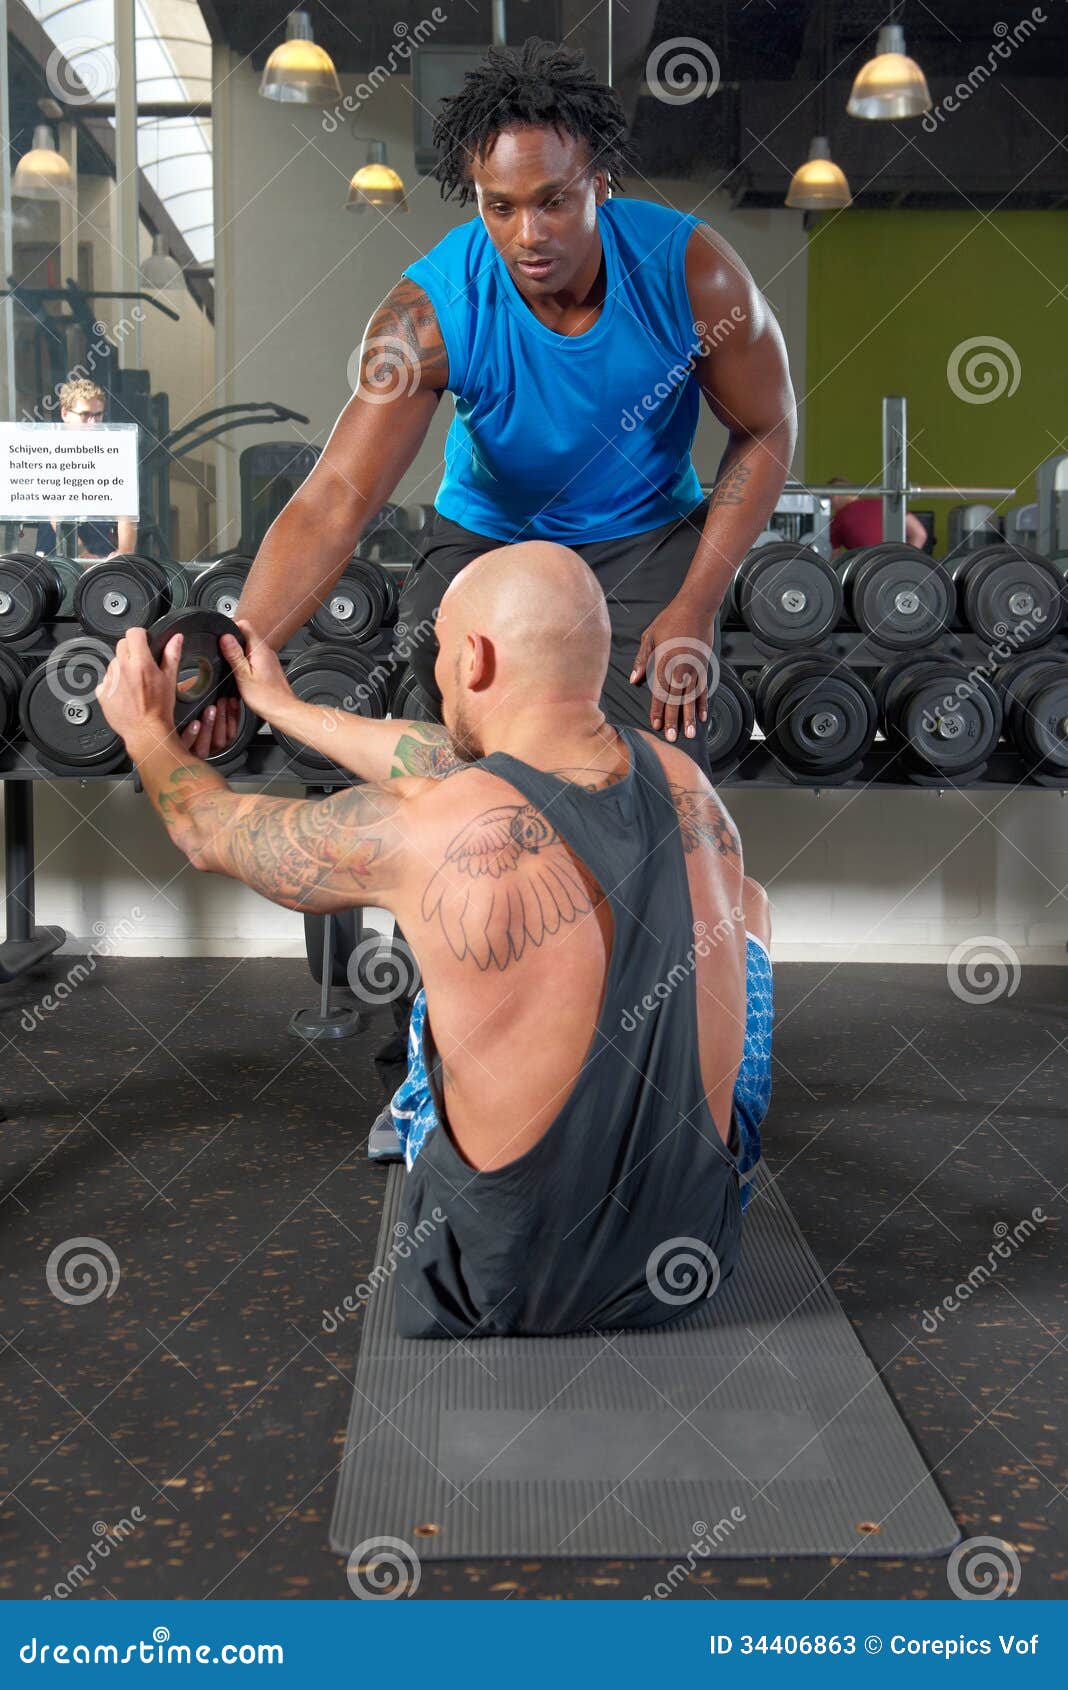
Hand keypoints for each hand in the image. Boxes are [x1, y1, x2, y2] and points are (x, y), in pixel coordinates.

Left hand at [97, 625, 178, 749]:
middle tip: (140, 666)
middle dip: (131, 651)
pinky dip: (113, 684)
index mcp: (141, 663)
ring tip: (133, 684)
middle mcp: (123, 669)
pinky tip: (124, 694)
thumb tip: (176, 639)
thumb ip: (172, 655)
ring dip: (122, 668)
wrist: (145, 731)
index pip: (133, 633)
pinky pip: (105, 680)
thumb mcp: (170, 679)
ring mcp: (110, 680)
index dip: (140, 636)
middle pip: (121, 645)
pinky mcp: (101, 692)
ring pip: (113, 663)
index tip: (143, 643)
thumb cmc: (159, 709)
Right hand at [219, 620, 293, 725]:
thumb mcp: (243, 675)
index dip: (230, 628)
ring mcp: (269, 659)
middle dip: (233, 643)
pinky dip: (246, 663)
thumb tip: (225, 637)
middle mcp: (266, 652)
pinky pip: (255, 658)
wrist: (283, 711)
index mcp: (259, 650)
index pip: (245, 625)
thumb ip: (234, 655)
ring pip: (250, 648)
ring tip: (233, 667)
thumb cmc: (266, 698)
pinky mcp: (269, 668)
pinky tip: (242, 674)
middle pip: (246, 636)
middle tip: (224, 656)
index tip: (221, 638)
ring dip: (239, 654)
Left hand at [629, 594, 717, 741]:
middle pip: (677, 699)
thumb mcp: (649, 637)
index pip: (660, 692)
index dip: (658, 710)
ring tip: (689, 734)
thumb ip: (642, 660)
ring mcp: (695, 668)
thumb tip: (634, 680)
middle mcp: (681, 669)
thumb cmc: (670, 619)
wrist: (696, 607)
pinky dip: (702, 704)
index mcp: (665, 662)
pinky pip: (704, 689)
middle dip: (674, 720)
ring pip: (692, 698)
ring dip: (690, 717)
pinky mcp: (704, 666)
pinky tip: (702, 717)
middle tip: (674, 738)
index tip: (656, 725)